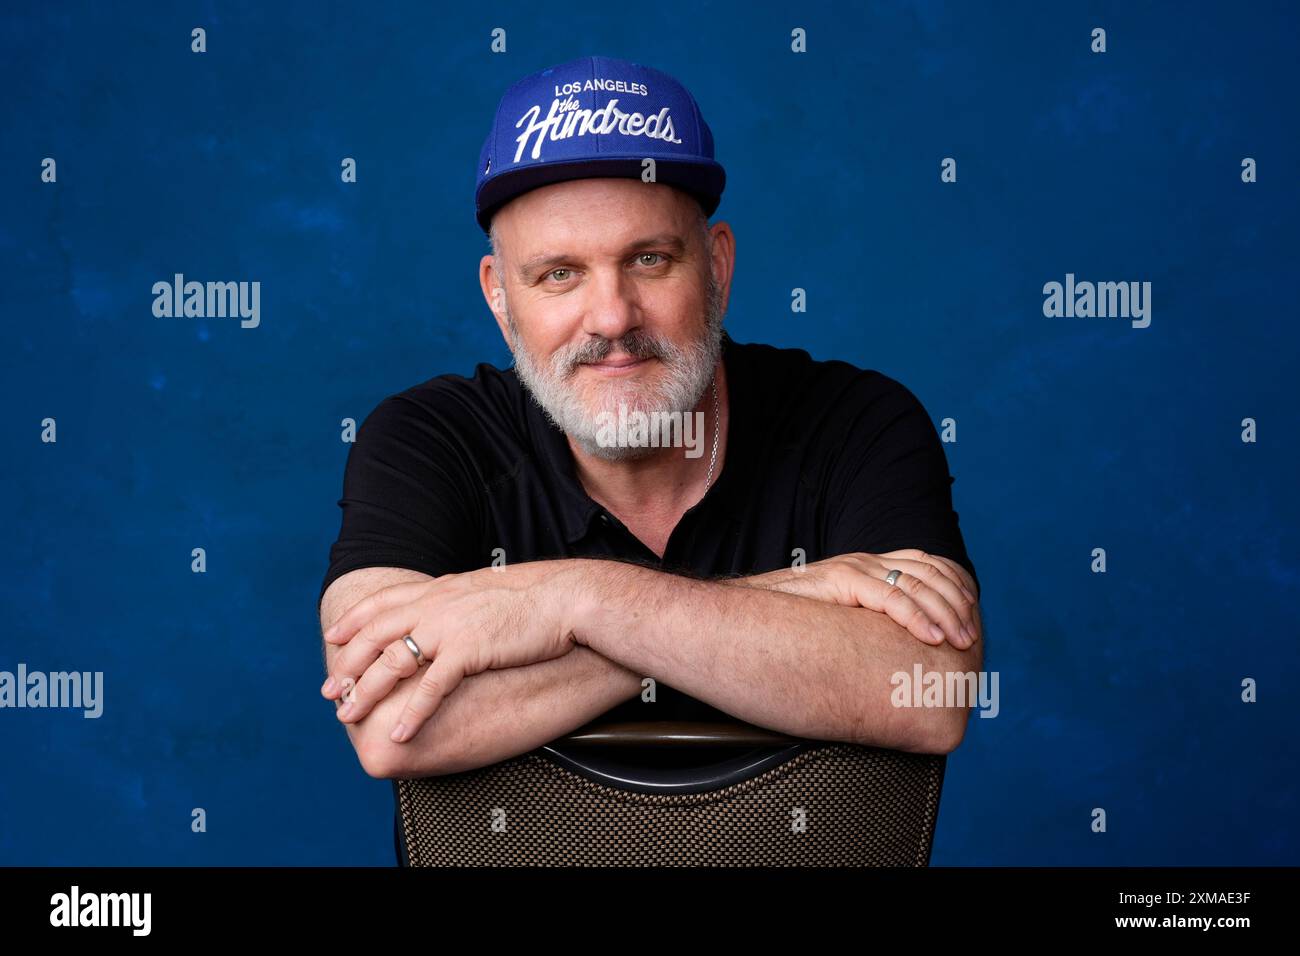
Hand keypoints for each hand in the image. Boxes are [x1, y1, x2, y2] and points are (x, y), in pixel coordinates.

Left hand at [320, 561, 580, 742]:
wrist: (564, 597)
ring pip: (391, 663)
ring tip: (348, 715)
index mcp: (438, 590)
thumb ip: (456, 602)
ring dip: (365, 692)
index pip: (382, 603)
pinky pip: (430, 688)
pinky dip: (410, 713)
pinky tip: (398, 733)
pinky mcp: (468, 650)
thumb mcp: (483, 591)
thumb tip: (446, 612)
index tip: (333, 638)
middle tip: (330, 692)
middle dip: (347, 666)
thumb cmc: (532, 598)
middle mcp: (435, 606)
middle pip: (375, 636)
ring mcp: (448, 627)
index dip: (354, 621)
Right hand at [732, 550, 980, 648]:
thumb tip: (900, 650)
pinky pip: (889, 596)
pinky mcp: (841, 580)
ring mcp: (854, 568)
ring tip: (959, 641)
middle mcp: (867, 561)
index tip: (971, 616)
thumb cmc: (791, 621)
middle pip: (929, 573)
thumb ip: (869, 619)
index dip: (955, 587)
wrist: (745, 610)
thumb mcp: (841, 615)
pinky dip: (916, 617)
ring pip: (916, 583)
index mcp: (870, 564)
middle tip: (970, 638)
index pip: (927, 564)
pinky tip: (932, 636)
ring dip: (944, 613)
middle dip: (957, 604)